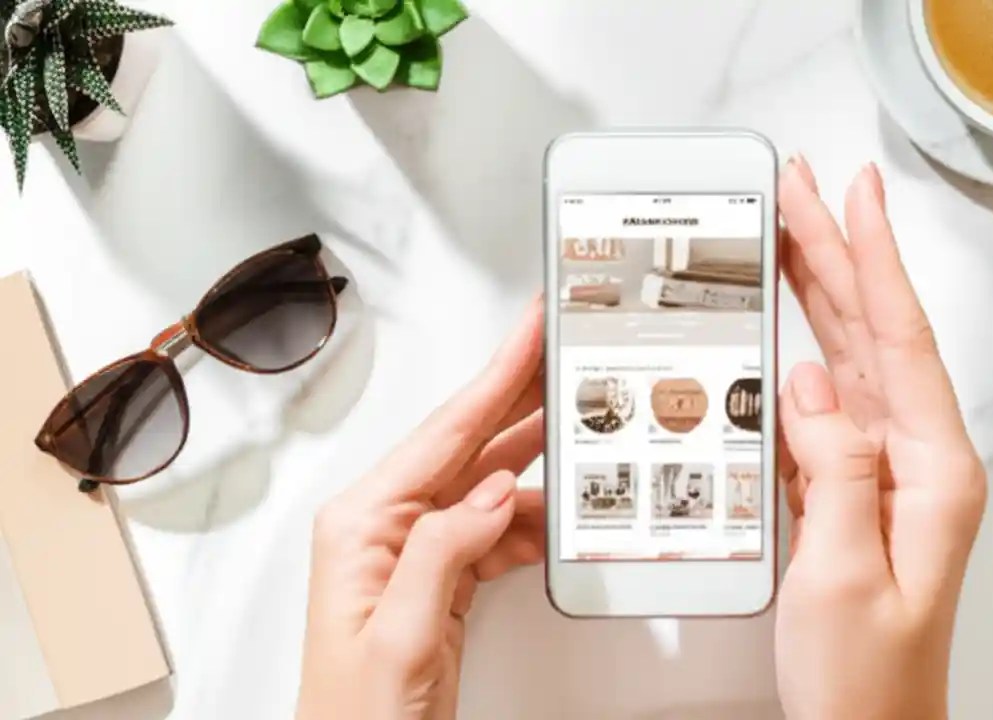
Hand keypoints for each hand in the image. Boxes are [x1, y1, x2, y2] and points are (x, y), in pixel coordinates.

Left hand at [296, 299, 545, 719]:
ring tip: (579, 423)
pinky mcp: (440, 577)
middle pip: (468, 441)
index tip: (529, 332)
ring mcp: (415, 550)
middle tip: (561, 348)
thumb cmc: (355, 715)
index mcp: (363, 524)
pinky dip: (531, 521)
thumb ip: (443, 553)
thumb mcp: (399, 636)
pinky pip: (494, 530)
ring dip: (535, 460)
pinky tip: (558, 511)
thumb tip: (488, 493)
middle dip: (519, 392)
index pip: (444, 431)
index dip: (496, 376)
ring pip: (487, 483)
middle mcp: (386, 526)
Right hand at [775, 158, 986, 719]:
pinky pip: (821, 406)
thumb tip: (810, 387)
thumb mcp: (844, 573)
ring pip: (846, 360)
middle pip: (874, 336)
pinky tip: (779, 330)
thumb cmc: (867, 680)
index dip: (876, 261)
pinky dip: (795, 355)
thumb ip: (833, 468)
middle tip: (803, 191)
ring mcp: (882, 475)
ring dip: (819, 294)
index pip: (903, 342)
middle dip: (838, 254)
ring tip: (789, 236)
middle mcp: (916, 464)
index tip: (857, 197)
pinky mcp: (849, 491)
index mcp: (934, 474)